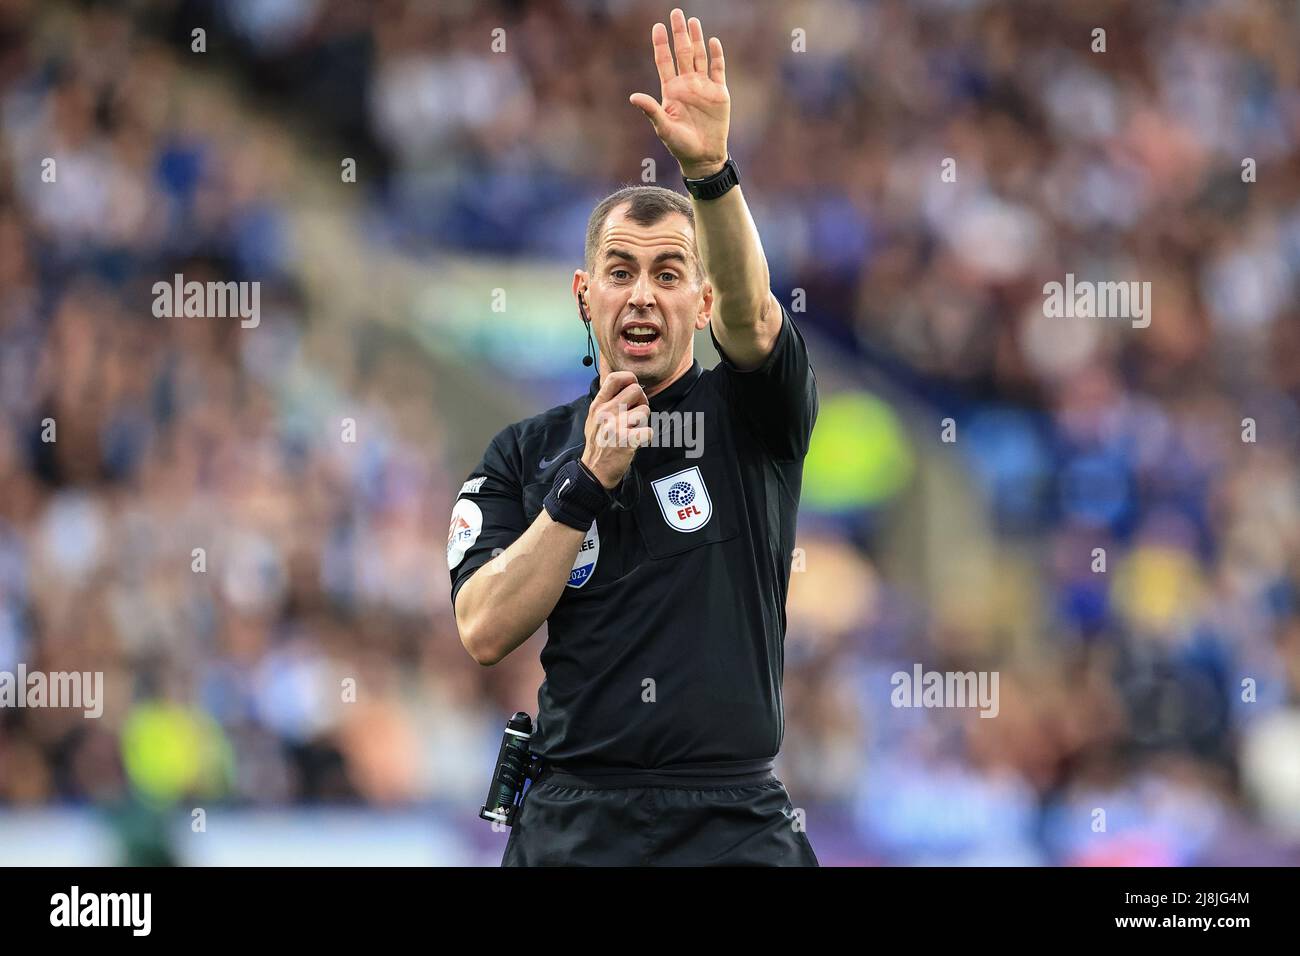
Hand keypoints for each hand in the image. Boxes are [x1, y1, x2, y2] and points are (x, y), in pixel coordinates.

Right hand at [581, 371, 652, 489]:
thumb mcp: (594, 418)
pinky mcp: (626, 440)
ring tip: (633, 429)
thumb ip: (607, 401)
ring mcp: (616, 426)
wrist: (594, 471)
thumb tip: (627, 385)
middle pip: (636, 390)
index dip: (629, 378)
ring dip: (644, 420)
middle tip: (636, 413)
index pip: (615, 378)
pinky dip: (646, 437)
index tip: (632, 388)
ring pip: (645, 410)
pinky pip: (648, 430)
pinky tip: (636, 441)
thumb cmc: (597, 443)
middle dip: (641, 401)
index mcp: (598, 405)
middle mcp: (606, 412)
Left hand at [629, 9, 729, 179]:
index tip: (657, 27)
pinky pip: (718, 69)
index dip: (661, 44)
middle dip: (679, 33)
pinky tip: (713, 42)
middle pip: (682, 53)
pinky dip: (716, 56)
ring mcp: (703, 87)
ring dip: (696, 39)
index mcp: (671, 90)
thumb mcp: (663, 128)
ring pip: (699, 57)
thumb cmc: (680, 145)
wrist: (703, 157)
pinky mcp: (719, 93)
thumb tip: (633, 97)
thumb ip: (651, 110)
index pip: (664, 61)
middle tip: (676, 12)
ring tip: (693, 22)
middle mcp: (687, 84)